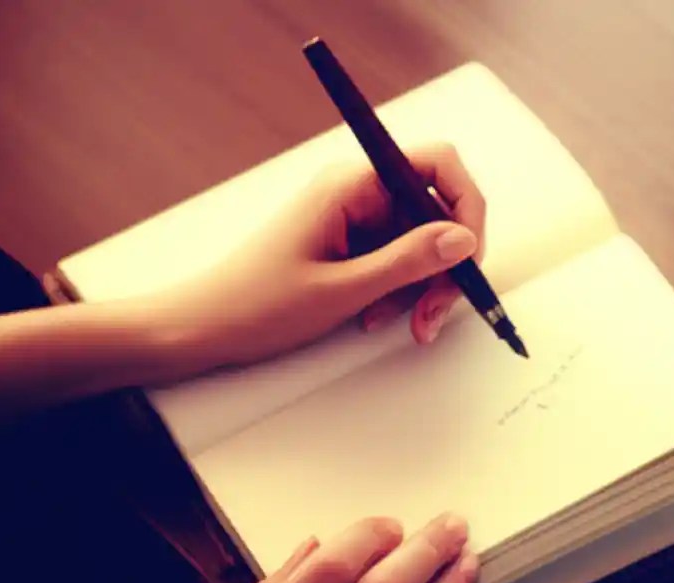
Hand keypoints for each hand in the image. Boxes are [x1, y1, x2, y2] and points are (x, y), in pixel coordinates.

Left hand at [151, 142, 486, 371]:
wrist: (205, 326)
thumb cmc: (256, 304)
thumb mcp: (342, 289)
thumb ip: (408, 262)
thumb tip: (462, 239)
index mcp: (352, 185)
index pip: (437, 164)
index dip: (466, 206)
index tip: (468, 255)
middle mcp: (359, 192)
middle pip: (436, 211)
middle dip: (446, 264)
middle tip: (434, 312)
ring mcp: (357, 217)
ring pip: (423, 242)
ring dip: (424, 287)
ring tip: (404, 324)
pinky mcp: (354, 243)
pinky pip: (400, 260)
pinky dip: (403, 292)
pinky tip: (379, 317)